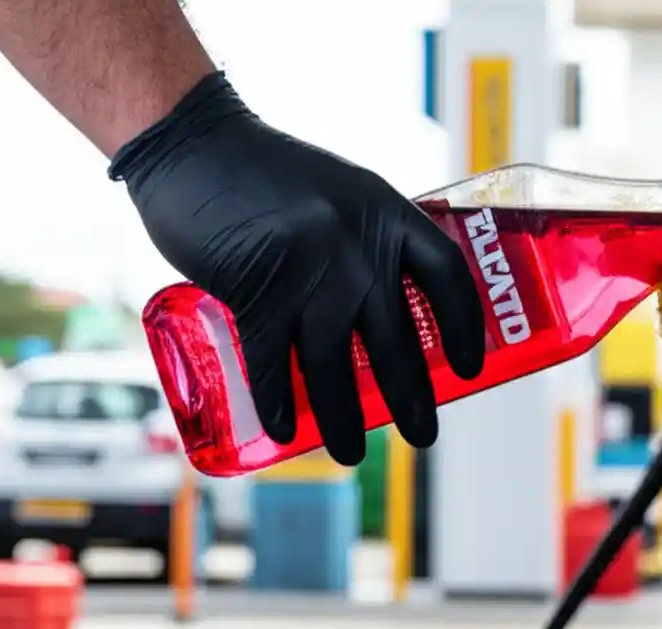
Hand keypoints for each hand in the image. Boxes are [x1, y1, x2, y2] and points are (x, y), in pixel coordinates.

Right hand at [109, 72, 484, 463]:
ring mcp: (310, 267)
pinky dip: (278, 402)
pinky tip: (286, 433)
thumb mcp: (339, 193)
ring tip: (353, 453)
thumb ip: (364, 243)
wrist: (192, 141)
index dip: (464, 325)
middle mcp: (358, 243)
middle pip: (397, 335)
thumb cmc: (264, 172)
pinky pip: (274, 361)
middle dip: (413, 395)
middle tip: (424, 434)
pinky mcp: (258, 287)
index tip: (469, 366)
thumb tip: (383, 314)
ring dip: (345, 417)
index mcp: (386, 212)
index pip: (447, 274)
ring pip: (335, 362)